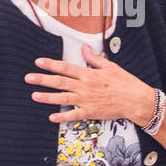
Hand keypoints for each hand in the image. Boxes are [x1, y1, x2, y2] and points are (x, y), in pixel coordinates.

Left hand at [26, 45, 154, 124]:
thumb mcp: (111, 67)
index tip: (38, 61)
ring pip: (63, 98)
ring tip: (34, 95)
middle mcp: (85, 87)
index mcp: (89, 74)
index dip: (51, 64)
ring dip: (48, 97)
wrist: (137, 100)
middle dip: (42, 79)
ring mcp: (87, 100)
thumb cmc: (126, 83)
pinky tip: (52, 117)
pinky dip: (62, 117)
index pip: (66, 67)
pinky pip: (74, 115)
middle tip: (28, 78)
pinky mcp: (91, 112)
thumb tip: (84, 49)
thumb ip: (94, 59)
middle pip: (60, 82)